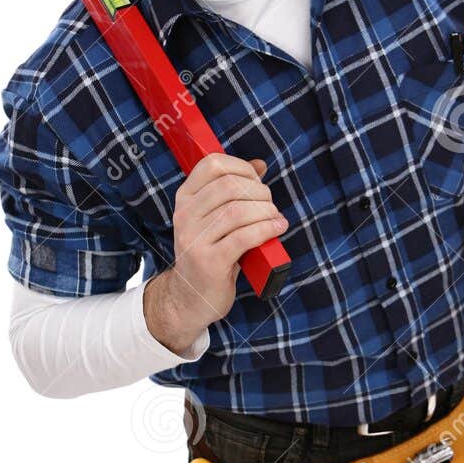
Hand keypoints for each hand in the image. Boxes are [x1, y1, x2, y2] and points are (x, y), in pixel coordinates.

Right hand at [143, 154, 287, 349]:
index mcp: (185, 199)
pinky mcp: (210, 262)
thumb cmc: (210, 253)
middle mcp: (185, 216)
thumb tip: (259, 165)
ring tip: (275, 219)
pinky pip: (244, 237)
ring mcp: (195, 239)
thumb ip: (234, 191)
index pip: (212, 164)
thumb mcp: (214, 219)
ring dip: (266, 211)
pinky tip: (278, 229)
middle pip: (230, 186)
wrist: (191, 297)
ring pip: (238, 211)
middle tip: (270, 206)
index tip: (257, 182)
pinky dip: (267, 229)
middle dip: (259, 192)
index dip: (242, 167)